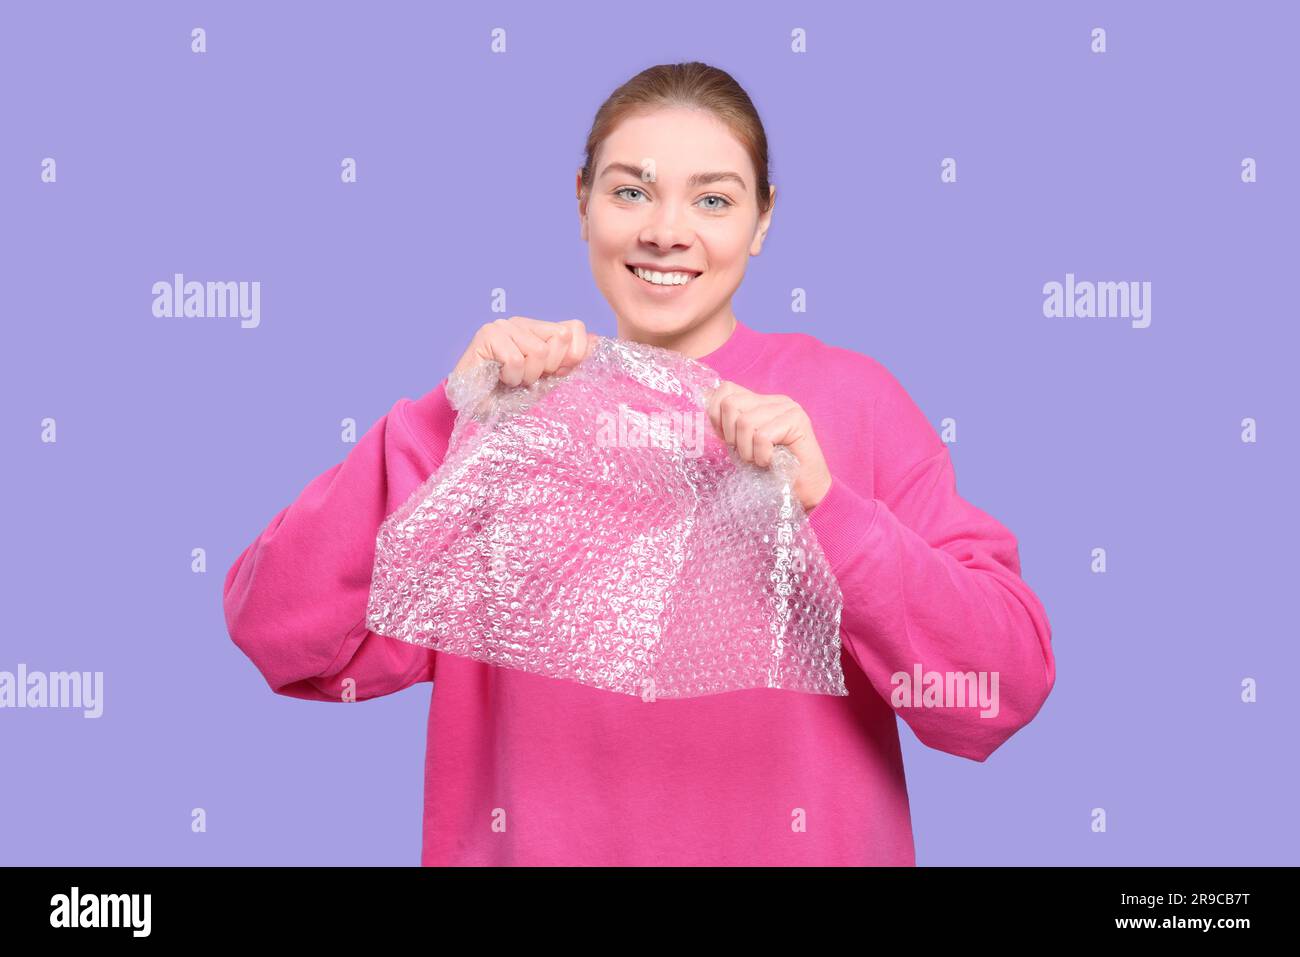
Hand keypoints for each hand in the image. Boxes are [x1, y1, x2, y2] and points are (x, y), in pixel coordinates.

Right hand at [451, 316, 591, 387]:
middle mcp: (523, 323)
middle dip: (547, 368)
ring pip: (537, 351)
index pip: (573, 328)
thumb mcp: (546, 380)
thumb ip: (569, 362)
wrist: (472, 407)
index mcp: (539, 330)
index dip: (572, 356)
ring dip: (526, 376)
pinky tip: (498, 378)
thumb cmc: (508, 396)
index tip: (554, 374)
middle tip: (528, 379)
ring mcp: (504, 326)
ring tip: (511, 380)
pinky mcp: (488, 335)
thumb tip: (600, 343)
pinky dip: (510, 377)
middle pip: (560, 338)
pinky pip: (515, 359)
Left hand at [705, 381, 831, 511]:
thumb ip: (728, 426)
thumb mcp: (741, 445)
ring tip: (760, 460)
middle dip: (731, 436)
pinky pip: (762, 436)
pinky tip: (771, 462)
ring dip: (747, 450)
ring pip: (745, 422)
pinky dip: (761, 456)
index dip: (716, 416)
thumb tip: (704, 404)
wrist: (804, 491)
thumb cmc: (771, 471)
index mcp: (760, 402)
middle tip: (747, 453)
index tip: (727, 440)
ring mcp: (788, 408)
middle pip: (730, 404)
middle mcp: (774, 400)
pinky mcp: (797, 421)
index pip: (726, 390)